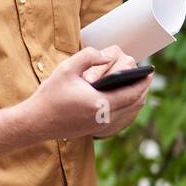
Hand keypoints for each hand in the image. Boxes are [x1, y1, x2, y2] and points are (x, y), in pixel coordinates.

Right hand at [24, 45, 153, 142]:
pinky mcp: (94, 130)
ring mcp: (99, 127)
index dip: (143, 82)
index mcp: (99, 104)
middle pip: (133, 105)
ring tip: (138, 88)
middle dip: (143, 90)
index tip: (151, 71)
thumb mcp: (66, 69)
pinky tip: (123, 101)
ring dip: (135, 101)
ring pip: (127, 114)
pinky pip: (118, 119)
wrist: (35, 122)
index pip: (131, 93)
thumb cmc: (49, 95)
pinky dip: (125, 109)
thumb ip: (88, 56)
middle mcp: (103, 118)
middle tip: (147, 78)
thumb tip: (106, 55)